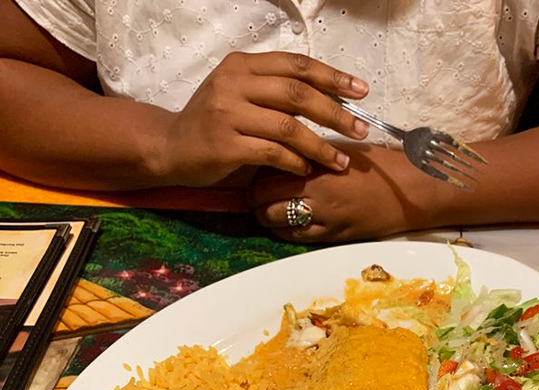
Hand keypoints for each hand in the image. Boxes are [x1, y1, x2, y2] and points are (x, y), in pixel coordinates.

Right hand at [159, 52, 369, 185]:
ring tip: (340, 161)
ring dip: (320, 145)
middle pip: (298, 94)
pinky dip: (295, 162)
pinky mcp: (226, 145)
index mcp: (242, 65)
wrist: (171, 147)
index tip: (360, 91)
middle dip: (335, 113)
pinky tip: (308, 170)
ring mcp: (228, 114)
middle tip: (360, 129)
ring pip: (289, 126)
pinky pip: (273, 153)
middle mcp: (234, 84)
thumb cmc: (213, 123)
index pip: (296, 65)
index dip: (332, 77)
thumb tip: (326, 97)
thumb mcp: (240, 94)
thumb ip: (274, 91)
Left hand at [248, 144, 454, 242]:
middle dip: (253, 196)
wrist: (411, 191)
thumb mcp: (342, 149)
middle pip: (264, 196)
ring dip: (266, 216)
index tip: (256, 167)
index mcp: (319, 163)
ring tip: (266, 210)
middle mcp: (317, 192)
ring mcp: (325, 218)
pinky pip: (296, 237)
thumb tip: (281, 150)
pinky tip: (285, 224)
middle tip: (252, 194)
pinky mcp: (333, 237)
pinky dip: (284, 230)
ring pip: (276, 220)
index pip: (270, 165)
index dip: (256, 168)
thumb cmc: (379, 164)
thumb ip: (311, 151)